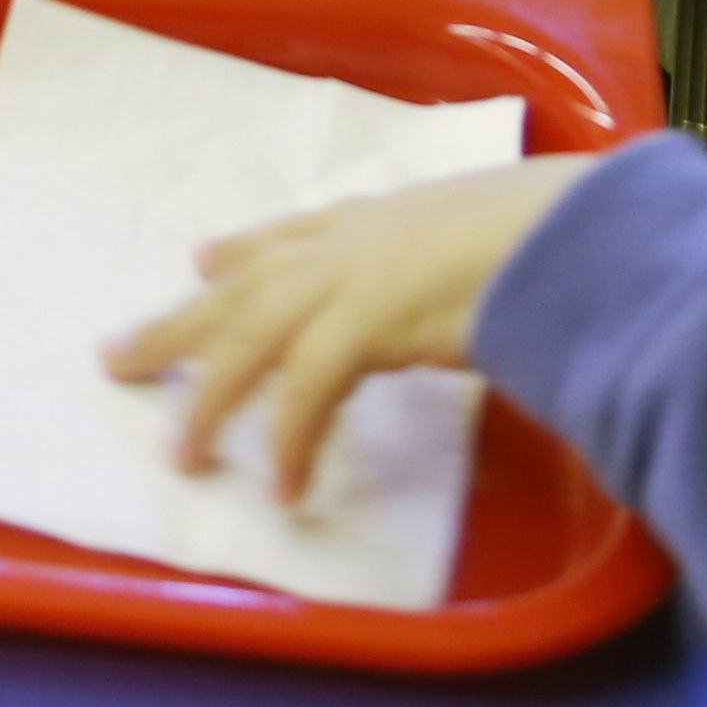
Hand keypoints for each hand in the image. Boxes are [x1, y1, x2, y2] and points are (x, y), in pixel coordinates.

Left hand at [106, 155, 596, 500]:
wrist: (588, 230)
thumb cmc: (567, 237)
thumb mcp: (505, 244)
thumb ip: (478, 270)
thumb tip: (497, 295)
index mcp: (388, 218)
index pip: (297, 235)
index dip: (246, 250)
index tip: (203, 261)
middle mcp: (356, 239)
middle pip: (245, 287)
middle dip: (182, 325)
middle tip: (118, 356)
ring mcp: (354, 275)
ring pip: (254, 340)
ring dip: (212, 401)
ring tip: (182, 457)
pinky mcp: (364, 319)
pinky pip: (307, 390)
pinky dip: (294, 440)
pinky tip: (284, 487)